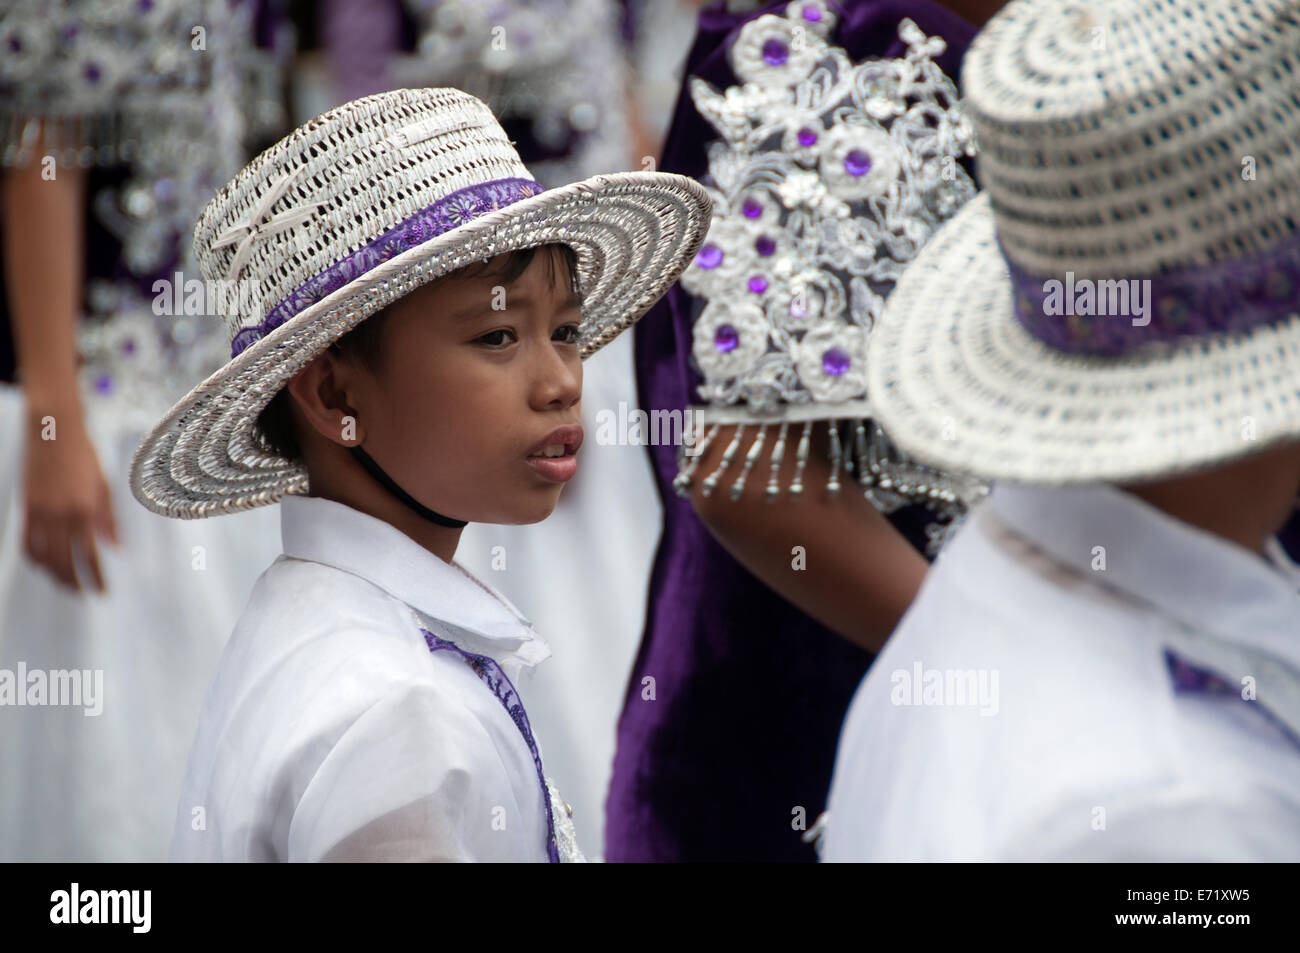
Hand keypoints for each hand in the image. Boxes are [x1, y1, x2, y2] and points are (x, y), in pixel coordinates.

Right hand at [21, 407, 118, 592]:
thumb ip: (108, 519)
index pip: (91, 555)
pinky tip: (43, 566)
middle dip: (75, 583)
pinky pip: (26, 542)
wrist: (54, 431)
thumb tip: (116, 547)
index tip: (102, 590)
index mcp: (85, 510)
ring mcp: (40, 512)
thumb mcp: (104, 485)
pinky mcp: (26, 508)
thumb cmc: (84, 454)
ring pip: (44, 557)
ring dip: (54, 575)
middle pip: (65, 562)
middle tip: (84, 594)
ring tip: (65, 585)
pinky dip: (34, 559)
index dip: (96, 577)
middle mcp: (61, 515)